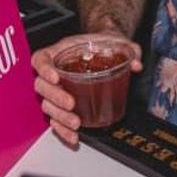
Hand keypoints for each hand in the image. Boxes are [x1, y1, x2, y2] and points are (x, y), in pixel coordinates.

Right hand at [32, 31, 142, 146]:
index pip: (41, 59)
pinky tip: (73, 136)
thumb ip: (127, 49)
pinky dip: (62, 130)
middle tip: (71, 104)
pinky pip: (56, 119)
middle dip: (56, 98)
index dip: (44, 69)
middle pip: (41, 86)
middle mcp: (53, 72)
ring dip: (60, 117)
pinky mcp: (62, 105)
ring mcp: (56, 90)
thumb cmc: (100, 43)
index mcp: (59, 52)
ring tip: (76, 123)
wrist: (102, 48)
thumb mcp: (115, 40)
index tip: (55, 77)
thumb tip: (136, 63)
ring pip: (47, 105)